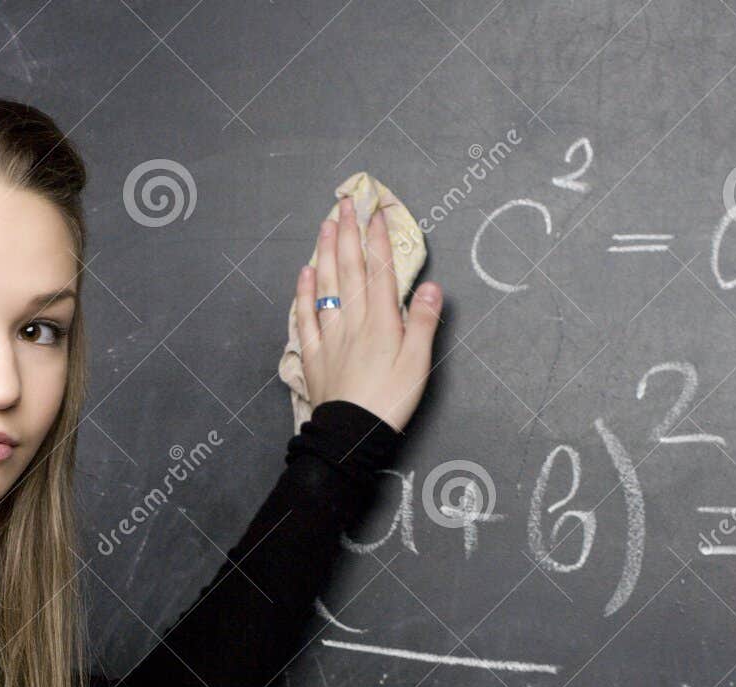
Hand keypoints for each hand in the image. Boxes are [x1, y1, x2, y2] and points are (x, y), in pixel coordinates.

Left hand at [294, 196, 442, 433]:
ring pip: (326, 284)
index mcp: (380, 321)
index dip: (378, 237)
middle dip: (348, 232)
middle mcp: (352, 321)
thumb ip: (423, 321)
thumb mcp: (417, 363)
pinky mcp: (315, 353)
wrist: (352, 434)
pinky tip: (306, 272)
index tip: (376, 210)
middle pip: (349, 268)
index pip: (379, 269)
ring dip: (326, 251)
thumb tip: (430, 285)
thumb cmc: (390, 401)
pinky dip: (305, 290)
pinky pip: (306, 315)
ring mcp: (330, 335)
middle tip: (345, 203)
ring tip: (327, 224)